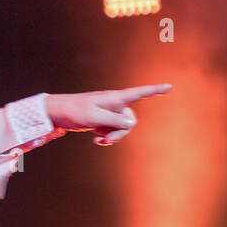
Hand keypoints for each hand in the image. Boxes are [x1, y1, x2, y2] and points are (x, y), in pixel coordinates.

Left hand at [47, 84, 171, 145]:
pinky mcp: (102, 120)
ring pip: (121, 128)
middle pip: (130, 120)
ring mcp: (109, 113)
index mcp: (115, 98)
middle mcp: (114, 104)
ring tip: (98, 139)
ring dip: (112, 136)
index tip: (169, 86)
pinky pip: (112, 131)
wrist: (57, 113)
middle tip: (106, 139)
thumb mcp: (95, 117)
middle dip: (121, 132)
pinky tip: (96, 139)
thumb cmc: (74, 111)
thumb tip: (130, 122)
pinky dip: (106, 137)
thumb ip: (114, 120)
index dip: (154, 90)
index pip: (139, 93)